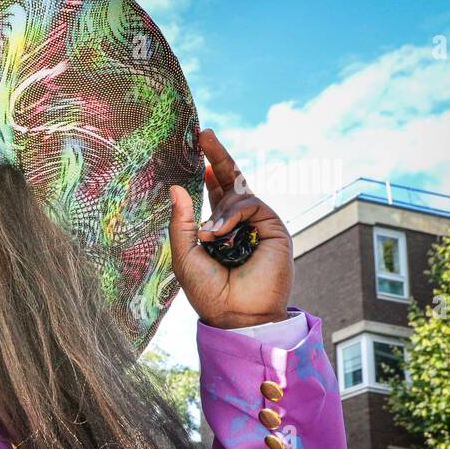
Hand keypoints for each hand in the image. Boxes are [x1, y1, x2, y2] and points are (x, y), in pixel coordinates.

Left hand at [168, 129, 293, 328]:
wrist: (236, 314)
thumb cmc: (208, 291)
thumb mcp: (184, 254)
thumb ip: (181, 222)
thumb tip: (176, 188)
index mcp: (217, 227)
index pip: (214, 190)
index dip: (206, 169)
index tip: (194, 148)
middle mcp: (239, 221)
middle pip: (230, 179)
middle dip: (218, 155)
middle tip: (204, 134)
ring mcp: (257, 223)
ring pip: (239, 192)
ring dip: (220, 209)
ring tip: (208, 236)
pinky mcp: (273, 227)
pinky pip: (250, 204)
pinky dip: (231, 215)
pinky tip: (219, 233)